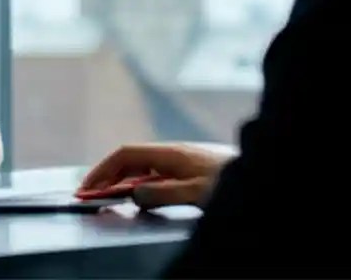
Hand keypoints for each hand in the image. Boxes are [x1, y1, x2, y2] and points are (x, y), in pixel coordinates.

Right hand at [76, 142, 234, 208]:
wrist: (261, 176)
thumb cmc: (230, 182)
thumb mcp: (195, 193)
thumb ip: (163, 193)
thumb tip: (133, 194)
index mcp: (170, 154)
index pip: (126, 154)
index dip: (104, 169)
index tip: (89, 186)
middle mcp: (172, 154)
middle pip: (131, 160)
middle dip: (109, 176)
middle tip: (92, 195)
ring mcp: (180, 162)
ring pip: (142, 168)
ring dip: (123, 181)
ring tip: (110, 197)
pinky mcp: (188, 171)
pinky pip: (155, 175)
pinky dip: (140, 185)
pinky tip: (140, 197)